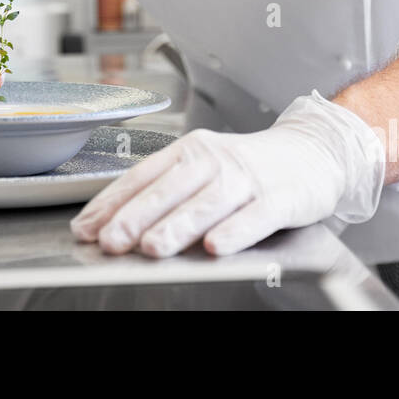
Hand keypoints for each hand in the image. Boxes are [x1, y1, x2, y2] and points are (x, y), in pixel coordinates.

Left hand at [69, 91, 385, 256]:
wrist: (312, 153)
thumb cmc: (248, 167)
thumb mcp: (203, 169)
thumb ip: (162, 193)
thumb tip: (111, 223)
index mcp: (190, 151)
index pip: (143, 175)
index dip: (113, 202)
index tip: (86, 227)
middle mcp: (215, 160)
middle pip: (170, 188)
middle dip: (136, 216)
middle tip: (111, 241)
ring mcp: (247, 178)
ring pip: (207, 203)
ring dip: (177, 225)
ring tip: (152, 247)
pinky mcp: (279, 198)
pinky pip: (254, 216)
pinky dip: (234, 231)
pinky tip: (215, 246)